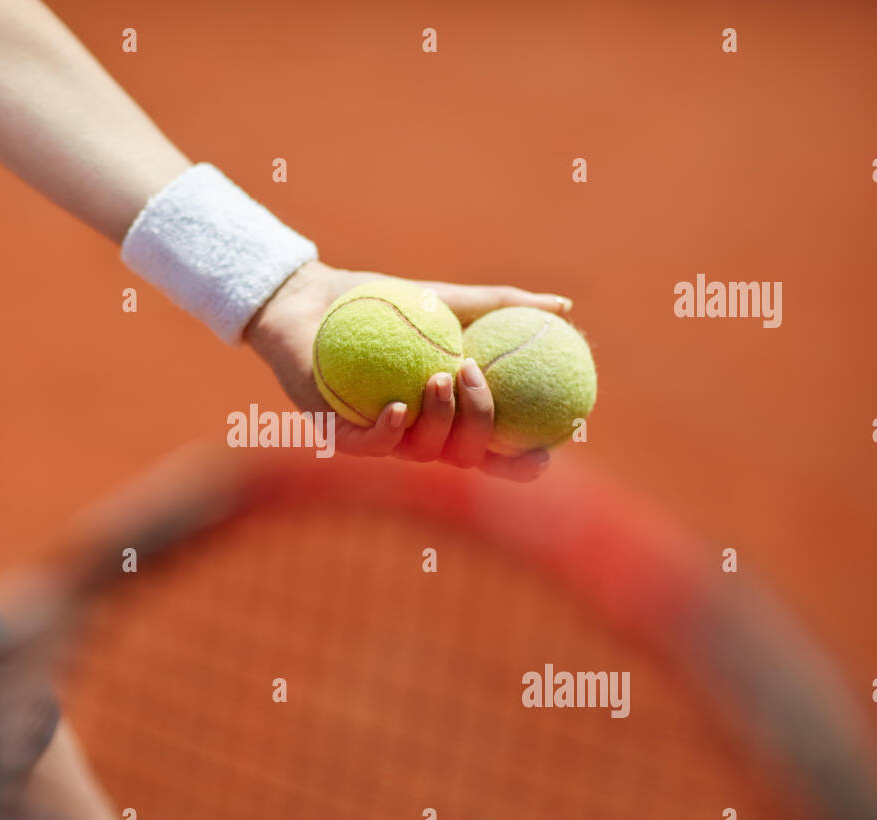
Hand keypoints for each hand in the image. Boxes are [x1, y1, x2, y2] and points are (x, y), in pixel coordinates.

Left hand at [244, 261, 574, 480]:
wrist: (312, 298)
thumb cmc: (381, 303)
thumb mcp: (447, 299)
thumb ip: (501, 306)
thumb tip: (564, 307)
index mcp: (452, 416)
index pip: (496, 452)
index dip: (524, 463)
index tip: (546, 444)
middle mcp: (422, 435)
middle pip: (467, 458)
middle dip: (481, 427)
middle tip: (474, 377)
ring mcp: (382, 439)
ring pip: (423, 452)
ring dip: (440, 420)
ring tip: (440, 377)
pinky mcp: (339, 435)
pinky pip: (371, 445)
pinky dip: (390, 431)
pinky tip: (400, 406)